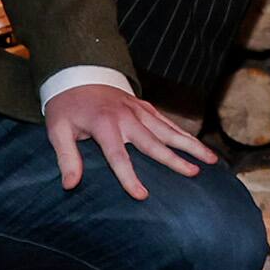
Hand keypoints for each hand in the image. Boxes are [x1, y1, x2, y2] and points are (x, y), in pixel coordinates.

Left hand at [49, 80, 217, 201]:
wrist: (78, 74)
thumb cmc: (67, 107)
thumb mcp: (57, 130)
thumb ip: (66, 157)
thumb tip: (70, 185)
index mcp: (104, 125)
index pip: (119, 157)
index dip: (129, 178)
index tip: (142, 196)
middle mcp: (127, 118)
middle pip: (154, 143)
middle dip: (175, 159)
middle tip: (194, 173)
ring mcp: (139, 111)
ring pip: (169, 131)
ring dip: (191, 145)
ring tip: (211, 160)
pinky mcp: (145, 107)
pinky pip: (168, 123)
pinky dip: (184, 134)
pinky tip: (199, 147)